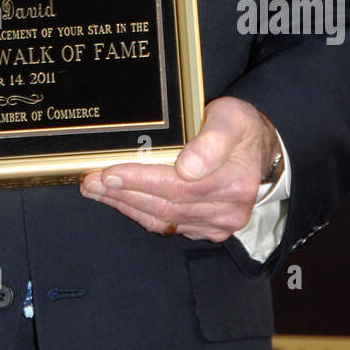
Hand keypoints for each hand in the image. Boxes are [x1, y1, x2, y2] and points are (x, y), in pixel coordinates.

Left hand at [79, 96, 280, 241]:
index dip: (139, 180)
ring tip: (95, 190)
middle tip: (89, 181)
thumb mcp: (232, 119)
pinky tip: (119, 201)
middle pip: (165, 206)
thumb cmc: (241, 128)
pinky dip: (139, 213)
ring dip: (125, 205)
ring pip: (163, 219)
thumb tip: (187, 167)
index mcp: (234, 182)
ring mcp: (218, 224)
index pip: (177, 186)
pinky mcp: (208, 230)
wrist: (260, 149)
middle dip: (122, 193)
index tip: (108, 172)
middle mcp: (228, 210)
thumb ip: (211, 141)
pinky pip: (168, 226)